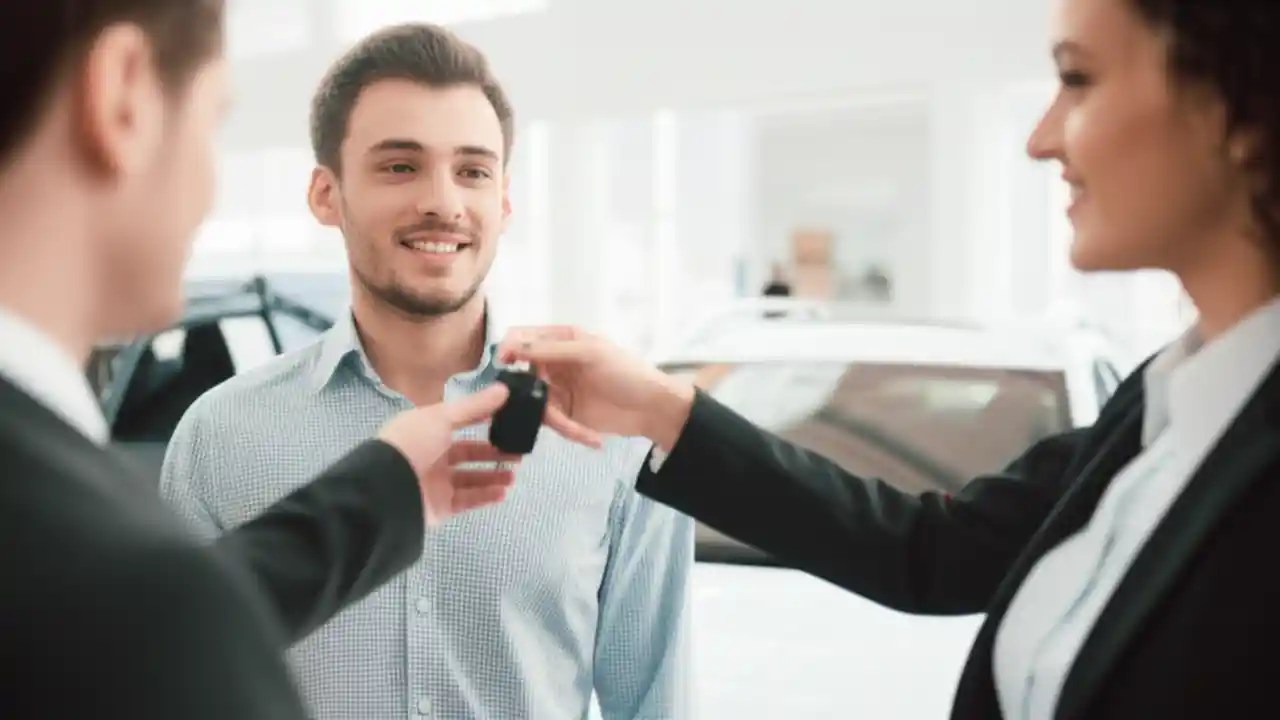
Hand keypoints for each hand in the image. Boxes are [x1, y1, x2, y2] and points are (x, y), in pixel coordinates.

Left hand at [377, 384, 522, 525]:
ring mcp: (436, 482)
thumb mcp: (442, 417)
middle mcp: (431, 455)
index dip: (482, 419)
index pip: (459, 422)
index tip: (507, 418)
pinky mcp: (440, 506)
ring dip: (493, 476)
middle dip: (493, 453)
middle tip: (517, 453)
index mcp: (427, 430)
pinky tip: (502, 492)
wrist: (387, 489)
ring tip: (513, 474)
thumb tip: (505, 389)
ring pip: (471, 478)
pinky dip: (485, 496)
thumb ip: (474, 406)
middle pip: (468, 453)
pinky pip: (467, 500)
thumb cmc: (413, 443)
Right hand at [497, 326, 695, 451]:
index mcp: (562, 339)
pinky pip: (554, 423)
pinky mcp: (566, 414)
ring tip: (577, 429)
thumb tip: (512, 346)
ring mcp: (559, 389)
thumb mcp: (590, 354)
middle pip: (522, 374)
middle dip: (526, 393)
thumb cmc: (626, 372)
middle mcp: (555, 363)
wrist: (653, 408)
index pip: (523, 337)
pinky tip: (594, 439)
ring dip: (556, 420)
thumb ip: (551, 350)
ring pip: (536, 403)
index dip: (508, 348)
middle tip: (540, 406)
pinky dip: (571, 432)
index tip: (504, 363)